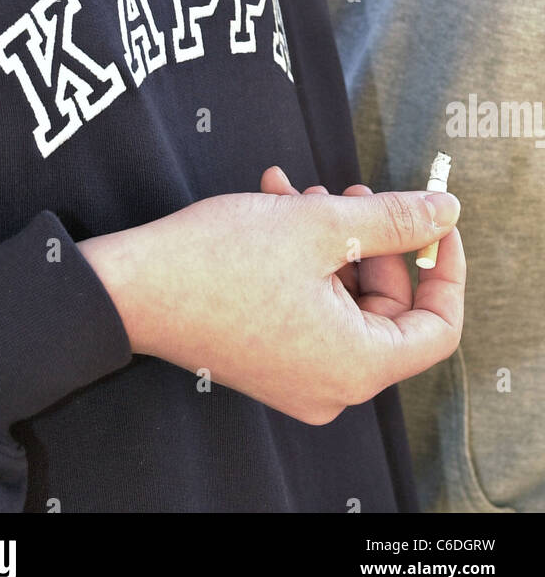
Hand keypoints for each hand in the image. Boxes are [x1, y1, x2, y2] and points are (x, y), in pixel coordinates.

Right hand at [80, 179, 463, 425]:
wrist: (130, 288)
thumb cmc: (218, 260)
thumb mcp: (319, 225)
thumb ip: (394, 219)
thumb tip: (446, 212)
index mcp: (356, 366)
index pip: (438, 326)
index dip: (444, 265)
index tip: (434, 218)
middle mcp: (333, 386)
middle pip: (389, 307)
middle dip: (374, 239)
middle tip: (346, 190)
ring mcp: (299, 377)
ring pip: (346, 298)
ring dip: (334, 238)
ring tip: (299, 191)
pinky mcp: (270, 360)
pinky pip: (312, 307)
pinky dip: (305, 257)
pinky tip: (277, 202)